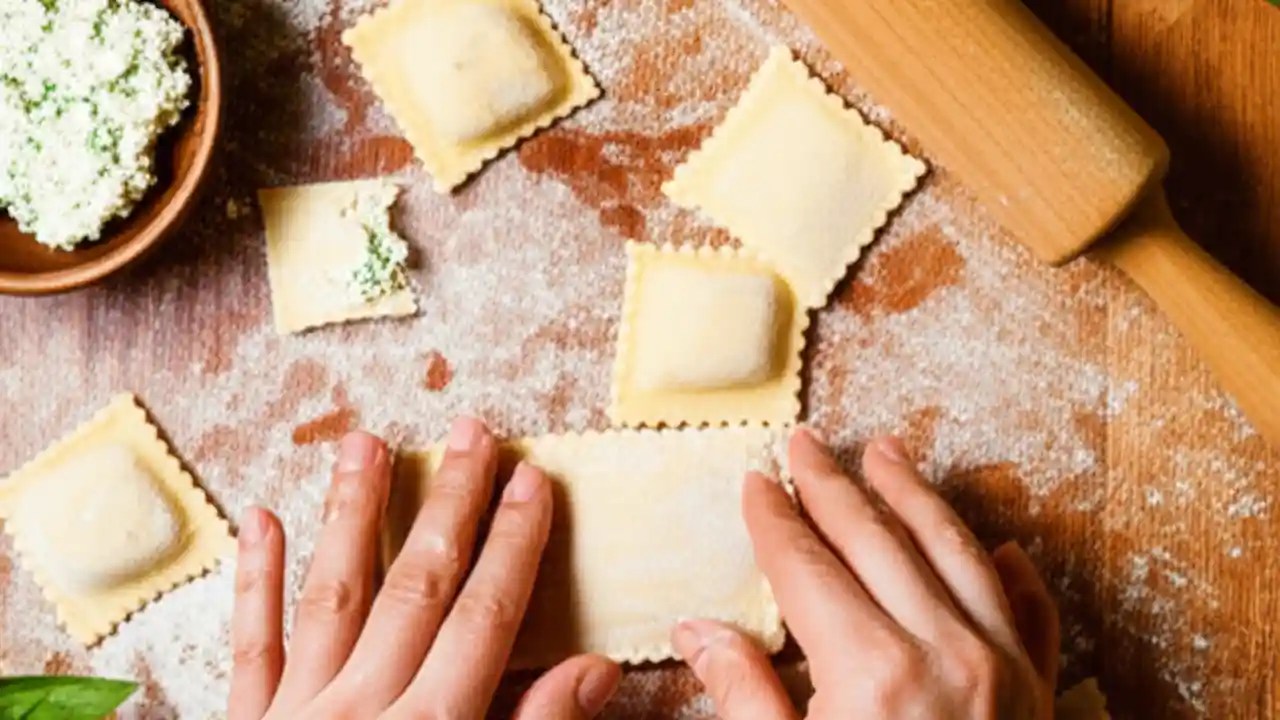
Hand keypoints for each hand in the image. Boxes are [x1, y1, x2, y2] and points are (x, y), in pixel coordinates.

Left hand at [228, 420, 620, 719]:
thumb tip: (596, 670)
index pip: (486, 614)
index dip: (515, 543)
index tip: (534, 479)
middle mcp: (364, 706)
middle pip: (418, 586)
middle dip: (450, 505)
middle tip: (470, 432)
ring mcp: (296, 713)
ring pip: (332, 592)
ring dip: (354, 513)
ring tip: (366, 443)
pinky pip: (248, 646)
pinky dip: (252, 581)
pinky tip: (259, 518)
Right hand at [672, 430, 1059, 718]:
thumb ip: (746, 699)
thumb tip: (700, 630)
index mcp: (872, 675)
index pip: (808, 567)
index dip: (774, 519)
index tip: (755, 481)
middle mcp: (946, 652)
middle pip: (877, 540)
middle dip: (835, 485)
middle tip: (806, 444)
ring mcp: (1006, 670)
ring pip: (956, 550)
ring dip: (917, 495)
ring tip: (889, 452)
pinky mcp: (1043, 697)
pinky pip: (1032, 613)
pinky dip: (1012, 572)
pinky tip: (1001, 546)